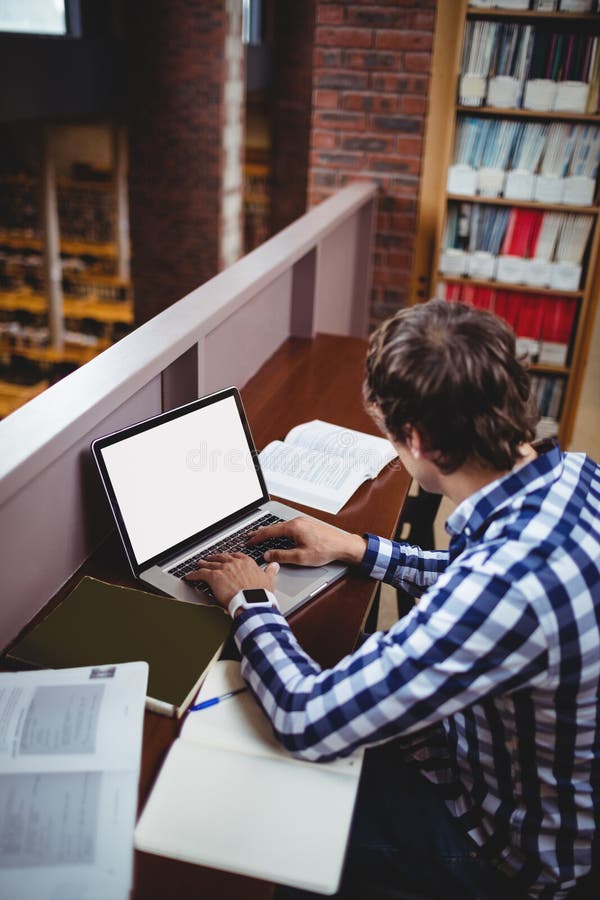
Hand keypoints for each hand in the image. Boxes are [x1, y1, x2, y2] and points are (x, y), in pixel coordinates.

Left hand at [185, 552, 279, 607]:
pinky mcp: (214, 577)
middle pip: (222, 558)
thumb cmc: (260, 594)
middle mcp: (234, 563)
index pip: (237, 556)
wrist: (252, 601)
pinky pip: (200, 574)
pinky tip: (189, 576)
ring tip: (199, 564)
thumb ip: (270, 571)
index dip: (231, 557)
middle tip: (210, 559)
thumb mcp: (269, 580)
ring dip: (204, 564)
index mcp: (247, 563)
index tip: (229, 558)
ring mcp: (223, 569)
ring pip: (210, 564)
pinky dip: (194, 575)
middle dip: (215, 559)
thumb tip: (274, 565)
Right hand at [246, 516, 366, 566]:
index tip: (248, 541)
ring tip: (261, 535)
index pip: (269, 531)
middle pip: (274, 527)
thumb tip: (268, 555)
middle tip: (249, 536)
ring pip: (281, 527)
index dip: (257, 537)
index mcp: (293, 527)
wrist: (343, 545)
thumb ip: (281, 556)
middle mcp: (297, 521)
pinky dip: (279, 531)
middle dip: (260, 532)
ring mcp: (302, 522)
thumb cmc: (325, 550)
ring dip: (270, 532)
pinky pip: (288, 527)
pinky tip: (278, 535)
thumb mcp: (300, 557)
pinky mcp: (307, 525)